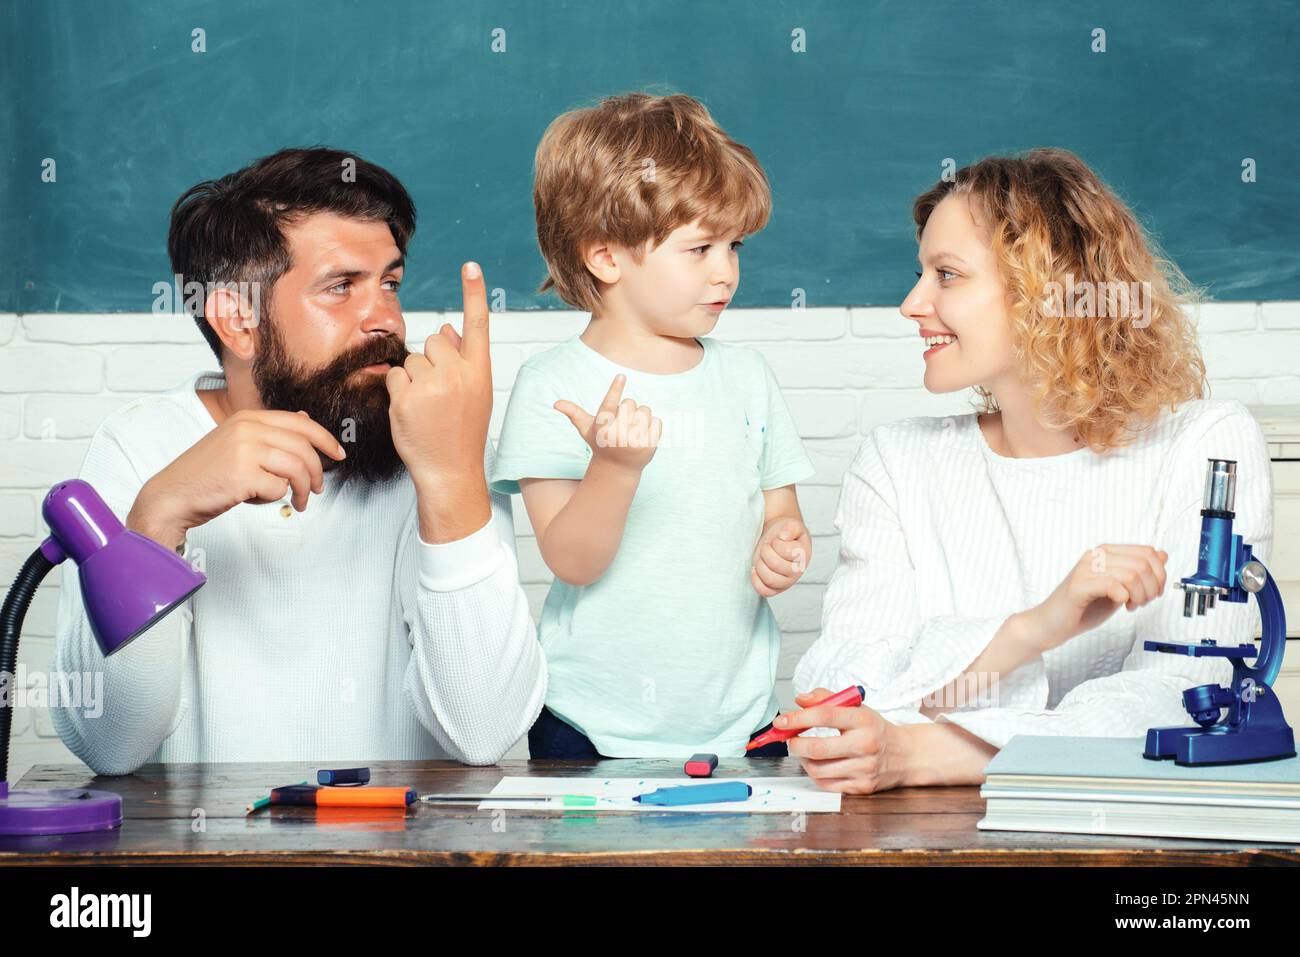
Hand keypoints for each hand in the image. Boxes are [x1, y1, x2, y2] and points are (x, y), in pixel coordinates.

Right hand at [128, 408, 345, 548]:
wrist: (172, 495)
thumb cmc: (207, 474)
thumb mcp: (237, 442)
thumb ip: (270, 432)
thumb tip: (305, 418)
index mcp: (248, 417)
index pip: (300, 423)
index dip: (325, 439)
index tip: (339, 454)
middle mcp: (247, 428)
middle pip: (304, 447)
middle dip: (318, 472)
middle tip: (318, 489)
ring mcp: (244, 449)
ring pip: (297, 468)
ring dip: (304, 489)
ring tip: (300, 502)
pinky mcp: (242, 474)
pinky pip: (279, 488)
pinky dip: (275, 498)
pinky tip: (260, 500)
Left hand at [386, 263, 494, 540]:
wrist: (451, 470)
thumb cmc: (462, 433)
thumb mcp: (473, 395)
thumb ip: (463, 360)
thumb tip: (447, 328)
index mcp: (480, 372)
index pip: (477, 324)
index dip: (474, 293)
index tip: (471, 266)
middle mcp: (459, 374)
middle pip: (434, 341)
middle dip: (430, 360)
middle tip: (439, 392)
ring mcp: (433, 386)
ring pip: (412, 359)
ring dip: (413, 378)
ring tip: (427, 406)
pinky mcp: (407, 398)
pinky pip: (394, 376)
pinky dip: (398, 391)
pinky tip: (411, 411)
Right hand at [554, 374, 661, 476]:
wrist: (617, 468)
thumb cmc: (600, 443)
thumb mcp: (586, 429)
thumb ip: (574, 413)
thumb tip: (556, 404)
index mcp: (602, 427)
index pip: (609, 403)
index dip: (615, 388)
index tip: (621, 376)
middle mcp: (617, 434)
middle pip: (630, 403)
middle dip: (628, 409)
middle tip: (621, 424)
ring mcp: (634, 441)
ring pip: (645, 410)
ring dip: (641, 416)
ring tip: (632, 429)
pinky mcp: (649, 446)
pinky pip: (657, 421)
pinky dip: (653, 426)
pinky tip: (643, 436)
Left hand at [751, 517, 810, 596]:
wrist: (779, 539)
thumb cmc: (785, 533)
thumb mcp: (791, 524)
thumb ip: (791, 527)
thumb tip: (784, 536)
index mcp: (803, 556)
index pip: (787, 552)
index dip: (777, 543)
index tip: (777, 539)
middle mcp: (797, 571)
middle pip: (776, 565)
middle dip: (766, 552)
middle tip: (767, 547)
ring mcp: (786, 582)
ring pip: (769, 579)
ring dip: (760, 565)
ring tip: (762, 557)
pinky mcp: (775, 588)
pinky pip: (765, 591)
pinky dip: (757, 581)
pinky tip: (755, 569)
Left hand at [776, 688, 907, 793]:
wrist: (906, 755)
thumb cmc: (875, 729)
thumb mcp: (857, 707)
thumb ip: (827, 699)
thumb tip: (799, 700)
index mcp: (863, 720)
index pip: (825, 715)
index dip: (798, 718)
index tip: (781, 721)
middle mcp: (865, 745)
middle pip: (818, 747)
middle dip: (795, 743)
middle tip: (790, 739)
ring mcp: (864, 769)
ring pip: (818, 769)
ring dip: (804, 759)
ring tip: (805, 751)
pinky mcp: (862, 788)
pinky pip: (826, 784)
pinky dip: (815, 774)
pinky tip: (818, 764)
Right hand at [1025, 544, 1168, 651]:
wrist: (1051, 623)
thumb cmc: (1083, 607)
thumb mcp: (1119, 587)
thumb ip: (1138, 571)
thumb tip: (1162, 554)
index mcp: (1105, 552)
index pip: (1147, 552)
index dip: (1160, 574)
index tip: (1154, 592)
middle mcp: (1096, 555)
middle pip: (1143, 563)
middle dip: (1152, 587)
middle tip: (1142, 602)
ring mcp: (1086, 569)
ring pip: (1132, 574)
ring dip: (1140, 595)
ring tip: (1132, 605)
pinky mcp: (1079, 586)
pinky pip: (1113, 586)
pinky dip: (1124, 599)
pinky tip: (1121, 605)